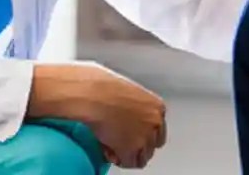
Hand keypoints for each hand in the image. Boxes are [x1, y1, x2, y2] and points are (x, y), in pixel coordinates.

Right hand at [29, 62, 166, 168]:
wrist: (91, 94)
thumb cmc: (101, 86)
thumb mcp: (126, 92)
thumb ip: (133, 106)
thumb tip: (126, 116)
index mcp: (157, 106)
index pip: (157, 129)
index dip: (141, 133)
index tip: (130, 133)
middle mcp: (156, 122)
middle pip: (152, 145)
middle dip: (137, 145)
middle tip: (119, 141)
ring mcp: (146, 137)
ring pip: (142, 157)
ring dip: (128, 153)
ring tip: (111, 143)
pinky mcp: (133, 150)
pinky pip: (128, 163)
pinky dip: (118, 159)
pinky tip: (107, 148)